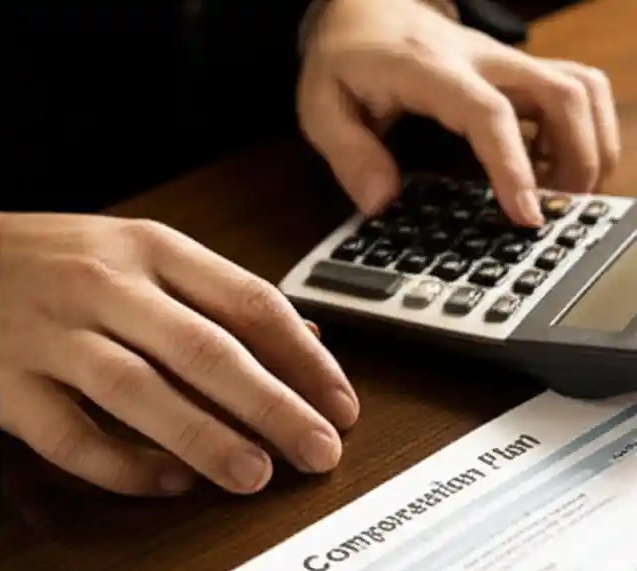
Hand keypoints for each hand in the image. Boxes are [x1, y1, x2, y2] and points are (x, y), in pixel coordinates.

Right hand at [0, 212, 358, 496]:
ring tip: (254, 475)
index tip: (339, 404)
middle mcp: (103, 286)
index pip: (246, 301)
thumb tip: (301, 343)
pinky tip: (165, 482)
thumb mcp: (129, 251)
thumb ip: (210, 294)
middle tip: (318, 451)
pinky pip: (74, 437)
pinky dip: (124, 466)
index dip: (304, 359)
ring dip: (206, 438)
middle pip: (206, 349)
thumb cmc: (44, 258)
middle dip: (273, 406)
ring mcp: (53, 336)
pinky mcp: (9, 384)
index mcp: (145, 247)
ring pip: (142, 392)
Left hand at [298, 0, 619, 224]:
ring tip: (564, 192)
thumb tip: (381, 202)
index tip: (524, 211)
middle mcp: (482, 60)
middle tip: (557, 210)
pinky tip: (549, 167)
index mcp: (431, 71)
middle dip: (577, 156)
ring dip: (589, 142)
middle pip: (562, 94)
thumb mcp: (321, 105)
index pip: (487, 113)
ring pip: (581, 88)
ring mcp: (506, 62)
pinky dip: (579, 130)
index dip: (512, 165)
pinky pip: (572, 90)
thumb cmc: (344, 58)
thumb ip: (348, 154)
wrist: (366, 9)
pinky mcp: (516, 70)